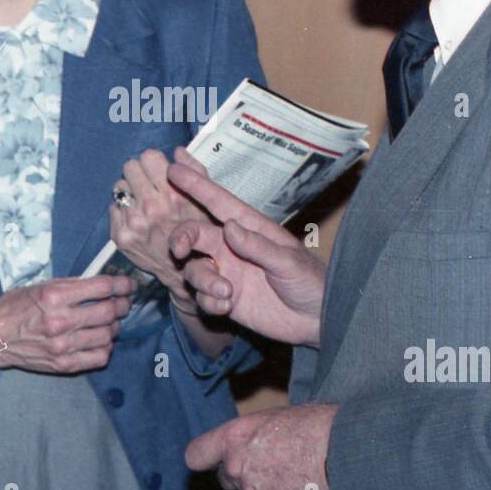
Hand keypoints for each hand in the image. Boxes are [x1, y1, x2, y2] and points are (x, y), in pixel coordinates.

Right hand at [0, 275, 134, 373]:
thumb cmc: (15, 307)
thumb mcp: (41, 286)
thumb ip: (72, 285)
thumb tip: (103, 283)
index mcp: (54, 297)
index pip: (101, 288)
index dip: (121, 285)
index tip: (128, 285)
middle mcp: (59, 322)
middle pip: (108, 312)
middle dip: (122, 305)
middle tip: (123, 303)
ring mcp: (61, 346)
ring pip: (107, 335)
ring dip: (115, 327)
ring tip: (111, 322)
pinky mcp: (62, 365)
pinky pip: (98, 357)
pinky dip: (106, 347)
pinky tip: (101, 340)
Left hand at [108, 147, 209, 306]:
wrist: (186, 272)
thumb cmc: (199, 233)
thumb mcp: (207, 201)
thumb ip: (195, 172)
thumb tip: (177, 151)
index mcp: (173, 195)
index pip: (148, 156)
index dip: (154, 163)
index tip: (159, 173)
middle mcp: (152, 207)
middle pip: (129, 166)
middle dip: (140, 174)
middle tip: (148, 186)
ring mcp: (134, 223)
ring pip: (119, 186)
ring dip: (130, 192)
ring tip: (143, 204)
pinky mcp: (121, 236)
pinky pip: (112, 207)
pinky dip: (123, 210)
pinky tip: (137, 219)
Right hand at [167, 156, 324, 345]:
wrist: (317, 320)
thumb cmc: (310, 281)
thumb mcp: (289, 262)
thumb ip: (258, 245)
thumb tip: (229, 226)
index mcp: (250, 228)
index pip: (219, 203)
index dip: (196, 185)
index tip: (173, 169)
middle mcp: (233, 248)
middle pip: (194, 234)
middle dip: (181, 238)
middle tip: (179, 250)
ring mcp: (227, 273)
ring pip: (194, 269)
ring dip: (203, 280)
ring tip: (226, 292)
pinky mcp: (225, 299)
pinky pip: (202, 297)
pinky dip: (209, 302)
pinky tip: (227, 307)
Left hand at [185, 404, 338, 489]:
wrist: (341, 449)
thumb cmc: (313, 424)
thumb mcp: (273, 417)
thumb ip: (252, 434)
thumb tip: (251, 441)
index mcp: (233, 437)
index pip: (195, 455)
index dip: (205, 458)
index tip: (211, 460)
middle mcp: (237, 467)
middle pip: (226, 479)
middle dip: (241, 475)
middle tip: (269, 464)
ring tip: (290, 474)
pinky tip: (301, 488)